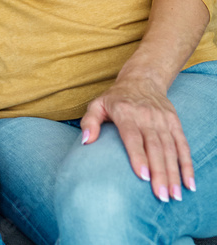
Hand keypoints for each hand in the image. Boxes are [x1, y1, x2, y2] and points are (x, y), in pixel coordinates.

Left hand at [80, 74, 192, 201]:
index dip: (138, 156)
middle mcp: (146, 116)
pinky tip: (189, 183)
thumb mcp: (97, 104)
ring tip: (174, 195)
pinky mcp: (175, 122)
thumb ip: (89, 122)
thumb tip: (86, 142)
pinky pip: (183, 145)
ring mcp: (163, 120)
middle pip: (155, 147)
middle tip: (161, 195)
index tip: (142, 176)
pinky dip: (187, 165)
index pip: (133, 137)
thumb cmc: (115, 98)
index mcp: (125, 112)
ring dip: (174, 173)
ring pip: (171, 149)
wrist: (142, 79)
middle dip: (159, 173)